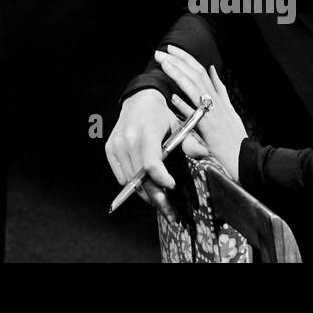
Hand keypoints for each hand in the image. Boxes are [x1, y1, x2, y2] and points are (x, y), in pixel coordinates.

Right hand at [105, 89, 180, 210]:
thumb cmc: (161, 115)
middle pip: (141, 178)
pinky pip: (121, 177)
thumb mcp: (178, 125)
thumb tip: (203, 155)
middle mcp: (128, 139)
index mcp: (146, 132)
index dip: (162, 179)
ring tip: (160, 202)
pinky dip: (133, 185)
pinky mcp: (110, 149)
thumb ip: (188, 142)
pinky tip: (145, 187)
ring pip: (130, 181)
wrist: (138, 100)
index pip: (151, 163)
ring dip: (145, 194)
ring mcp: (116, 145)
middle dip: (157, 198)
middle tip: (170, 213)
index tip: (173, 186)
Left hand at [154, 45, 247, 182]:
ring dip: (178, 75)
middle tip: (161, 52)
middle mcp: (215, 102)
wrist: (245, 158)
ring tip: (164, 65)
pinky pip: (195, 117)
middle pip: (195, 75)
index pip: (200, 70)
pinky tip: (173, 98)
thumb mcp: (229, 108)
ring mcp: (212, 115)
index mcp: (218, 96)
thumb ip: (220, 89)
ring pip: (194, 89)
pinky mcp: (209, 131)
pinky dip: (185, 106)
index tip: (171, 49)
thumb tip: (212, 69)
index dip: (185, 58)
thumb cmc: (235, 135)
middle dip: (177, 61)